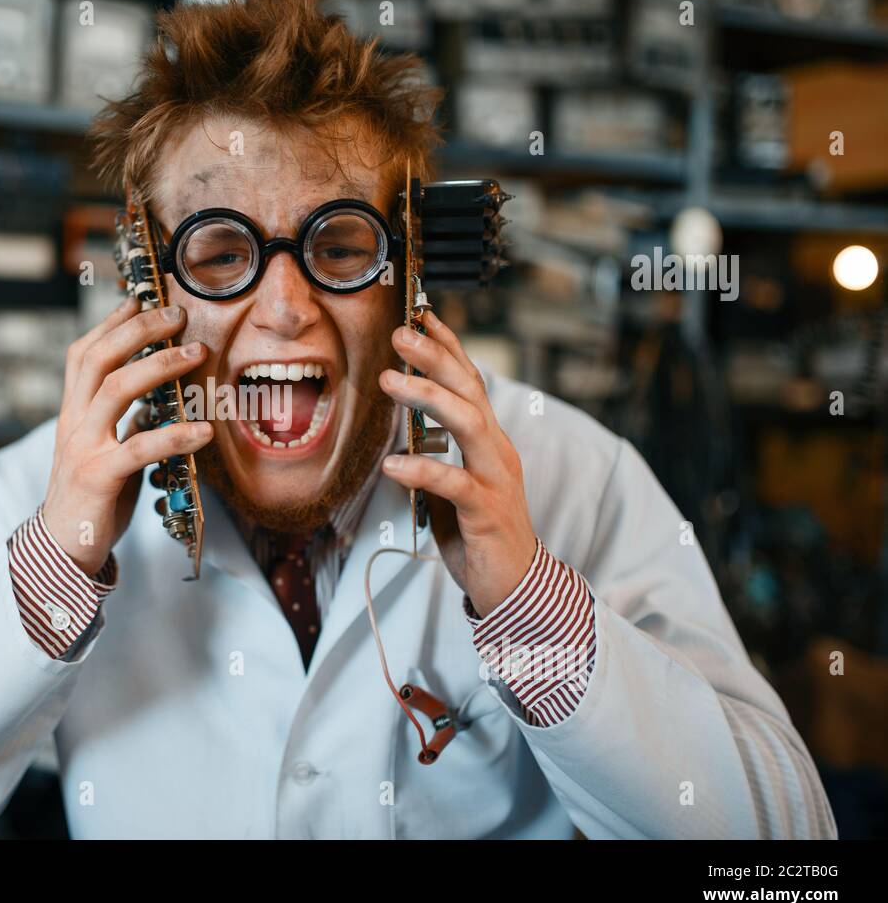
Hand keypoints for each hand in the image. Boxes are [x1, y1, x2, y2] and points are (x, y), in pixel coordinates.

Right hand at [42, 297, 212, 575]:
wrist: (62, 547)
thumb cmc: (91, 496)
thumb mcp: (103, 449)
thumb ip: (123, 422)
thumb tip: (156, 397)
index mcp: (73, 412)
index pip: (84, 353)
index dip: (111, 322)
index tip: (141, 297)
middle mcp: (73, 423)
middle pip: (99, 358)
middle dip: (139, 330)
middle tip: (177, 315)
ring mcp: (83, 448)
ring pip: (117, 391)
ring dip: (160, 366)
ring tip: (197, 353)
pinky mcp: (100, 477)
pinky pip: (140, 448)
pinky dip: (175, 435)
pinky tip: (204, 430)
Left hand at [378, 309, 535, 615]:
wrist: (514, 586)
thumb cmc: (479, 533)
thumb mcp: (455, 484)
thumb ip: (437, 454)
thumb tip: (402, 432)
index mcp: (488, 441)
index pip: (470, 381)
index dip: (448, 347)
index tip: (421, 316)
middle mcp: (496, 450)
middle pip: (469, 390)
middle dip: (435, 357)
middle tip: (400, 334)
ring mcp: (495, 479)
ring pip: (468, 423)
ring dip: (427, 397)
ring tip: (389, 381)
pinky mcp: (486, 511)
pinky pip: (454, 483)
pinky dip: (422, 470)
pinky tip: (394, 464)